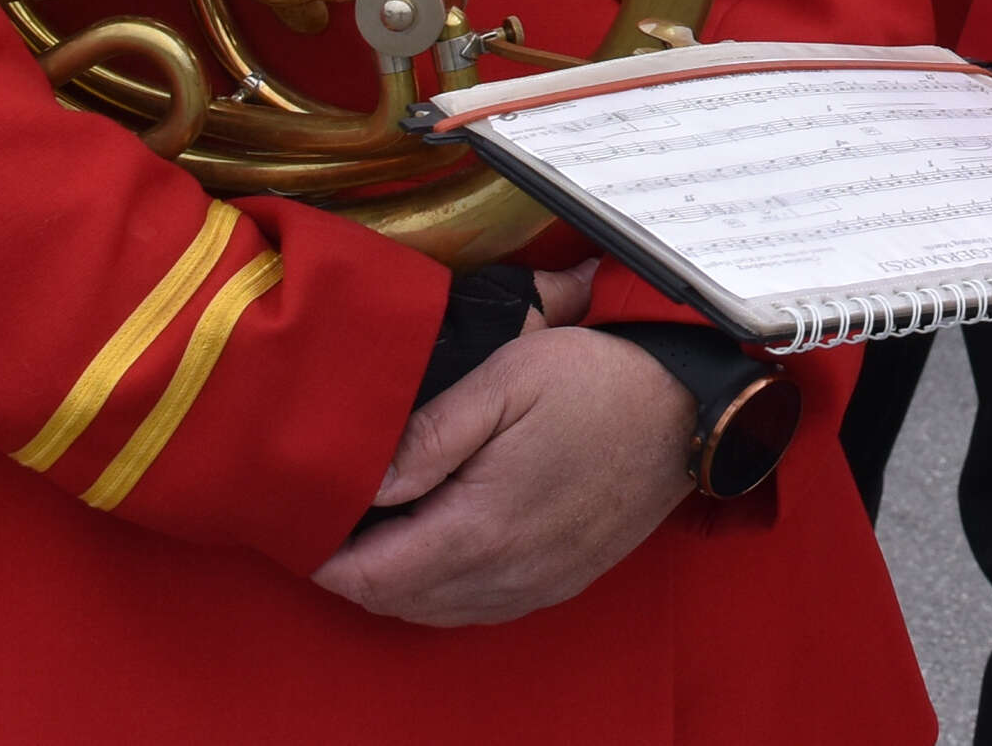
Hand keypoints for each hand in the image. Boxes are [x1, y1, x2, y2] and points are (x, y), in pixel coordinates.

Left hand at [310, 266, 688, 627]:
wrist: (692, 406)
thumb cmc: (598, 379)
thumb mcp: (505, 379)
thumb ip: (428, 437)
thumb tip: (364, 484)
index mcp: (479, 528)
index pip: (370, 575)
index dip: (323, 556)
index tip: (298, 522)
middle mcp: (504, 574)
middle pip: (396, 601)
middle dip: (351, 572)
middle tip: (325, 524)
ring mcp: (537, 584)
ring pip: (435, 612)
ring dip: (394, 584)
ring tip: (373, 535)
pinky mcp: (561, 581)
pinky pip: (479, 608)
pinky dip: (441, 592)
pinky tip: (436, 551)